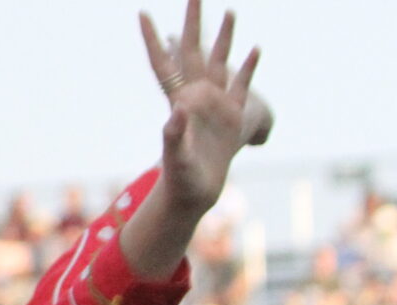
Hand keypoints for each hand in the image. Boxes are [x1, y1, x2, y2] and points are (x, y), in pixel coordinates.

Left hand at [138, 2, 265, 213]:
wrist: (195, 194)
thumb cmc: (181, 180)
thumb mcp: (177, 158)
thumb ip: (175, 136)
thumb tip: (177, 111)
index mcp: (179, 102)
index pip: (163, 63)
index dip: (153, 40)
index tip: (142, 14)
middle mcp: (195, 96)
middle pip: (193, 51)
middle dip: (193, 22)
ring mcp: (216, 104)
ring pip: (220, 61)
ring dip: (224, 37)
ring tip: (229, 11)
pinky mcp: (233, 116)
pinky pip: (242, 85)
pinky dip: (248, 67)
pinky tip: (255, 49)